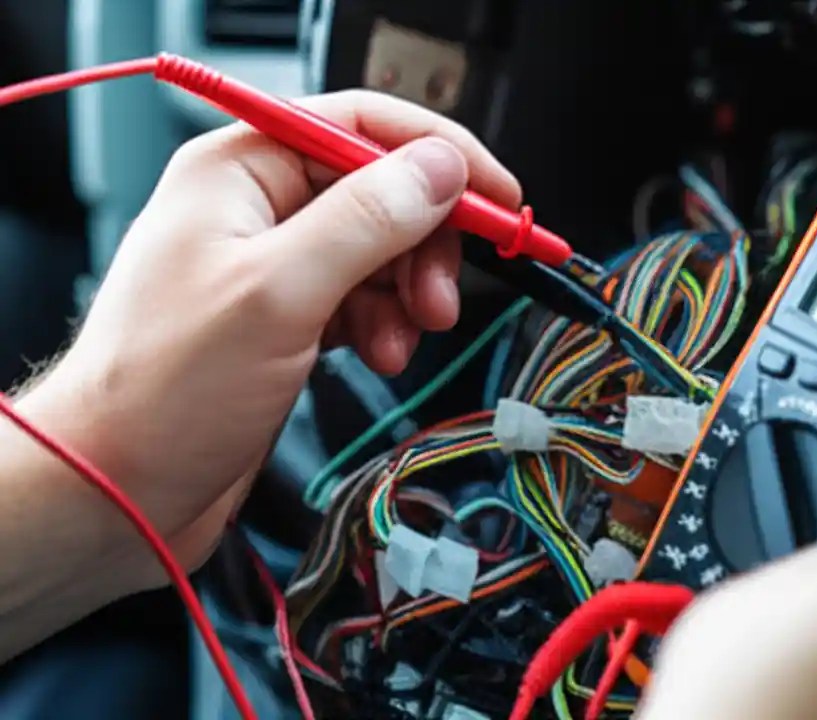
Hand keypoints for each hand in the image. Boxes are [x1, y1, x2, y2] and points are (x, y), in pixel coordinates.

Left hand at [19, 90, 518, 589]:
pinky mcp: (286, 312)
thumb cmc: (164, 392)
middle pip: (381, 191)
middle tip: (444, 296)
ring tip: (407, 337)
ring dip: (408, 292)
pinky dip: (385, 323)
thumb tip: (440, 168)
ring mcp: (272, 260)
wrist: (120, 488)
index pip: (362, 124)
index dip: (441, 155)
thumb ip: (367, 221)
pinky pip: (363, 295)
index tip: (500, 196)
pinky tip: (380, 353)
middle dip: (426, 243)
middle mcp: (257, 204)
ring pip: (380, 249)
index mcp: (240, 169)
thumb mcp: (280, 294)